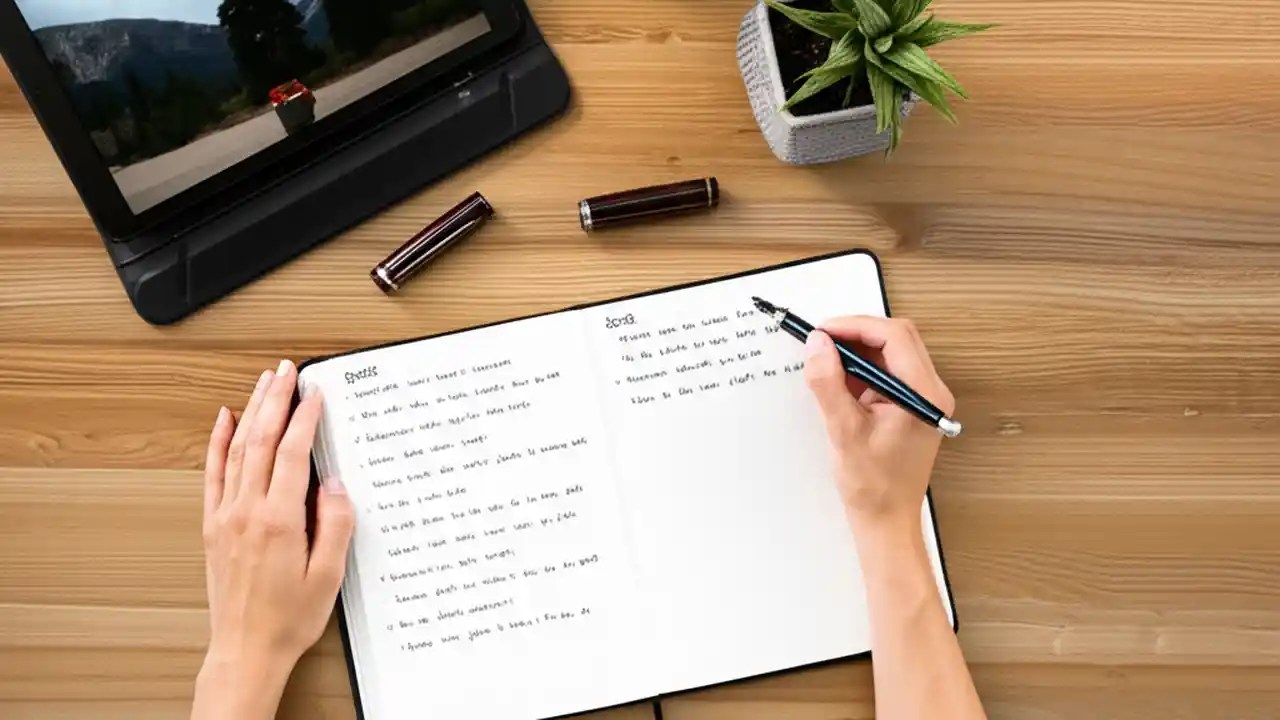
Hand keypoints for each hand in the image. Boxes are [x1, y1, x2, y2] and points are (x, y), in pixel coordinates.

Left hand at [193, 360, 354, 719]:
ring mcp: (226, 516)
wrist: (246, 650)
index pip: (293, 454)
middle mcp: (247, 512)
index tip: (316, 393)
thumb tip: (335, 484)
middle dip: (276, 399)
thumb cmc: (288, 619)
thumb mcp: (328, 576)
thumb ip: (335, 526)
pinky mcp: (213, 526)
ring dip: (251, 410)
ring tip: (264, 382)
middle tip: (288, 370)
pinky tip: (222, 420)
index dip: (305, 418)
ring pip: (236, 449)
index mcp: (279, 521)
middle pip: (261, 440)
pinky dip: (216, 442)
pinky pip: (213, 473)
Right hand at [803, 317, 954, 528]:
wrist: (887, 519)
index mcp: (923, 395)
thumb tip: (816, 345)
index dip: (855, 327)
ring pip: (890, 353)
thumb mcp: (844, 431)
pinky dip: (861, 371)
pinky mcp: (909, 406)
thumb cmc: (874, 486)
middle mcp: (930, 392)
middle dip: (855, 335)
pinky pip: (887, 373)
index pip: (894, 337)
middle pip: (896, 338)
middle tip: (821, 342)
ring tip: (825, 365)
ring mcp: (921, 398)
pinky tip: (838, 384)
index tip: (823, 331)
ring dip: (857, 353)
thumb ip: (829, 384)